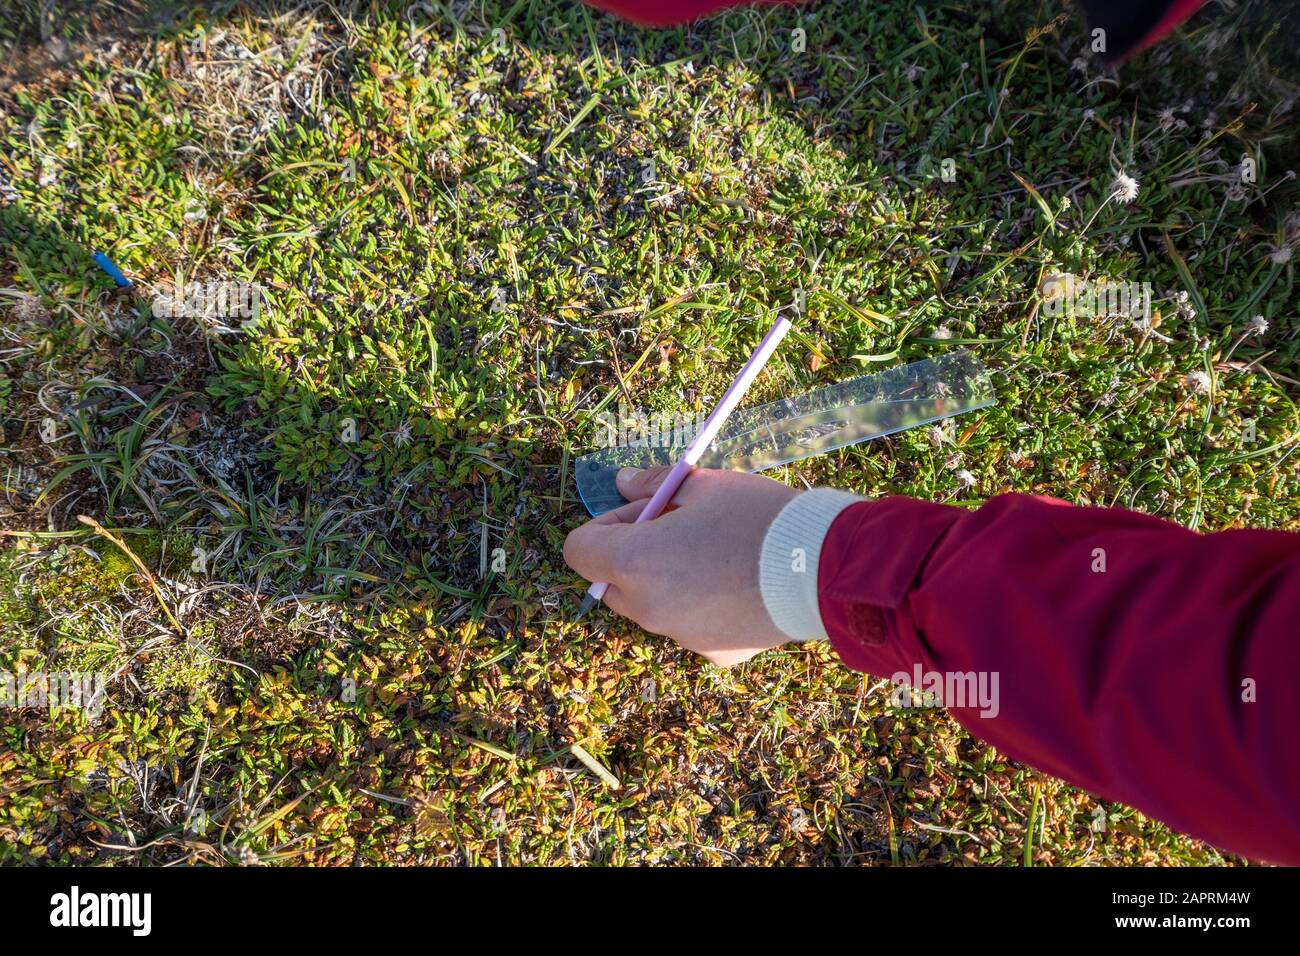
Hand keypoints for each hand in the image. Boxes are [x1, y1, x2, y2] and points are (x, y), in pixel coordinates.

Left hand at [563, 466, 798, 665]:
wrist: (822, 569)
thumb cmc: (758, 518)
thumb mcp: (703, 485)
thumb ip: (653, 485)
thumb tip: (621, 481)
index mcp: (634, 562)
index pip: (580, 550)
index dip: (604, 527)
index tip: (643, 513)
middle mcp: (647, 608)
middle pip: (613, 584)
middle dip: (633, 557)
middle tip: (679, 529)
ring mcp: (680, 636)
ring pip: (654, 607)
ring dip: (668, 583)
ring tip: (717, 556)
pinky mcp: (714, 653)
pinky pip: (692, 626)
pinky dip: (703, 608)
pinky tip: (739, 586)